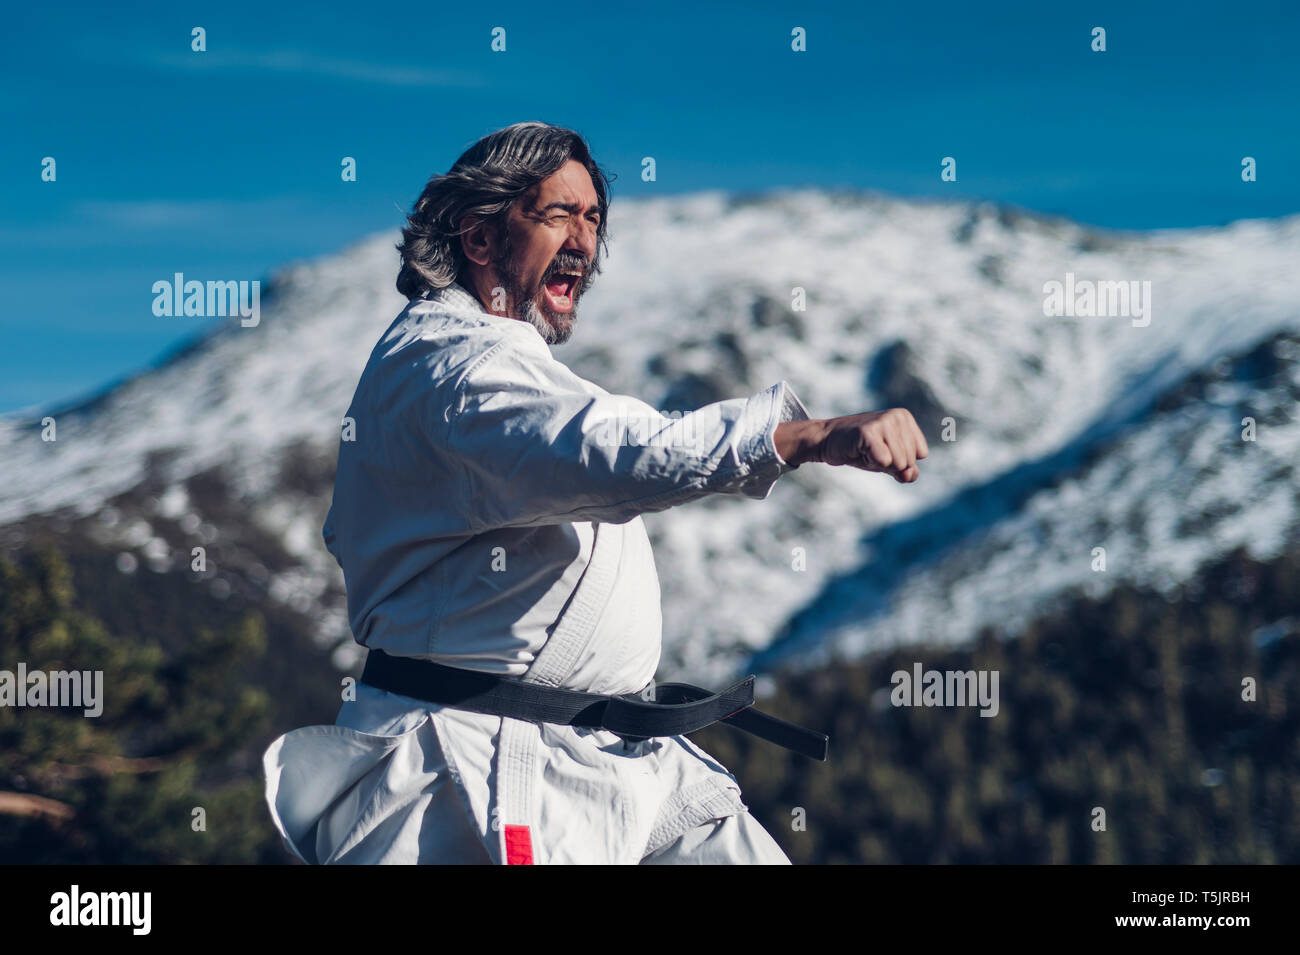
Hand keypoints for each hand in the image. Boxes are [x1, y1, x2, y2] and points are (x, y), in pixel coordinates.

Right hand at [813, 409, 928, 481]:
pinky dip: (870, 462)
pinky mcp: (868, 432)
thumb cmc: (860, 449)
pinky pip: (884, 461)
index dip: (901, 460)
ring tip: (865, 450)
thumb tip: (910, 475)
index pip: (921, 454)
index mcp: (905, 417)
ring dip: (879, 463)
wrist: (827, 441)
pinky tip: (859, 450)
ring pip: (899, 463)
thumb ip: (905, 470)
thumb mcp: (888, 461)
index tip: (883, 449)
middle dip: (890, 463)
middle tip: (871, 451)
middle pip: (910, 460)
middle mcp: (897, 416)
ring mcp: (883, 422)